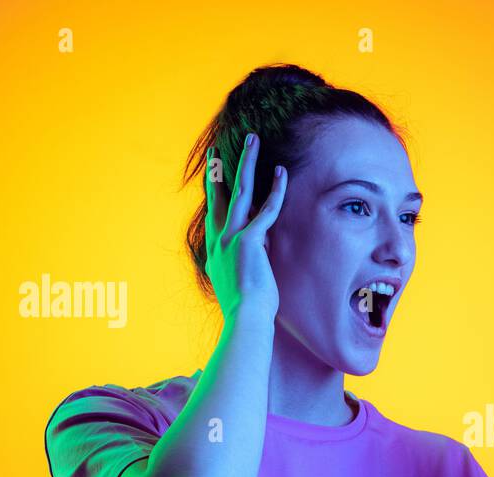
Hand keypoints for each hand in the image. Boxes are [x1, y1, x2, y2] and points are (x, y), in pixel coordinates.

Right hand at [204, 132, 287, 327]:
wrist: (246, 319)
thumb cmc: (247, 309)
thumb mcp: (242, 281)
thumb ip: (247, 260)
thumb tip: (258, 249)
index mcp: (216, 250)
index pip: (213, 213)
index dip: (213, 192)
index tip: (212, 175)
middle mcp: (219, 239)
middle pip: (219, 195)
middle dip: (220, 169)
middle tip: (218, 148)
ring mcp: (232, 238)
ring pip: (240, 191)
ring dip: (247, 163)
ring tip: (253, 140)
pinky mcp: (250, 240)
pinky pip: (266, 209)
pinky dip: (275, 190)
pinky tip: (281, 171)